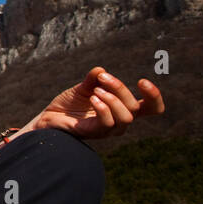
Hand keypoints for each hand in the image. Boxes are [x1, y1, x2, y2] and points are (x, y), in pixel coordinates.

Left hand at [36, 67, 165, 139]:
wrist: (48, 117)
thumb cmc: (70, 104)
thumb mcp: (84, 87)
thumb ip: (94, 79)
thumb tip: (100, 71)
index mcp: (123, 109)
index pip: (152, 108)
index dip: (154, 96)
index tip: (142, 81)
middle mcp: (120, 122)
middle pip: (135, 107)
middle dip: (120, 88)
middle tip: (103, 79)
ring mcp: (108, 130)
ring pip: (126, 117)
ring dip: (113, 99)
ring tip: (95, 91)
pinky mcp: (94, 133)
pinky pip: (107, 123)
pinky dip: (103, 108)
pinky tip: (92, 98)